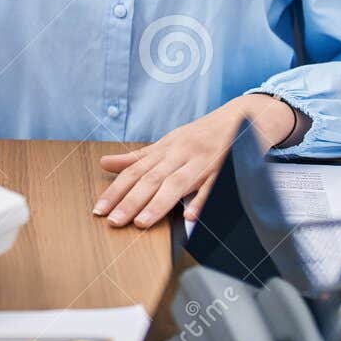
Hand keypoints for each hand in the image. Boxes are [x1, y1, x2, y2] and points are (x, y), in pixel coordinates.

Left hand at [92, 94, 294, 228]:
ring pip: (177, 184)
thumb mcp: (166, 143)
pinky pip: (212, 187)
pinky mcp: (224, 170)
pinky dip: (201, 201)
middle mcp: (179, 154)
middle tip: (113, 221)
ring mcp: (202, 162)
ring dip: (158, 204)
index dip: (115, 190)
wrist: (241, 118)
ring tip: (141, 223)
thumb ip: (137, 157)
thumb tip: (104, 163)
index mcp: (164, 150)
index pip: (134, 172)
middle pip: (151, 179)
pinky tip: (189, 217)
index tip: (99, 209)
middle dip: (130, 201)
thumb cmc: (199, 135)